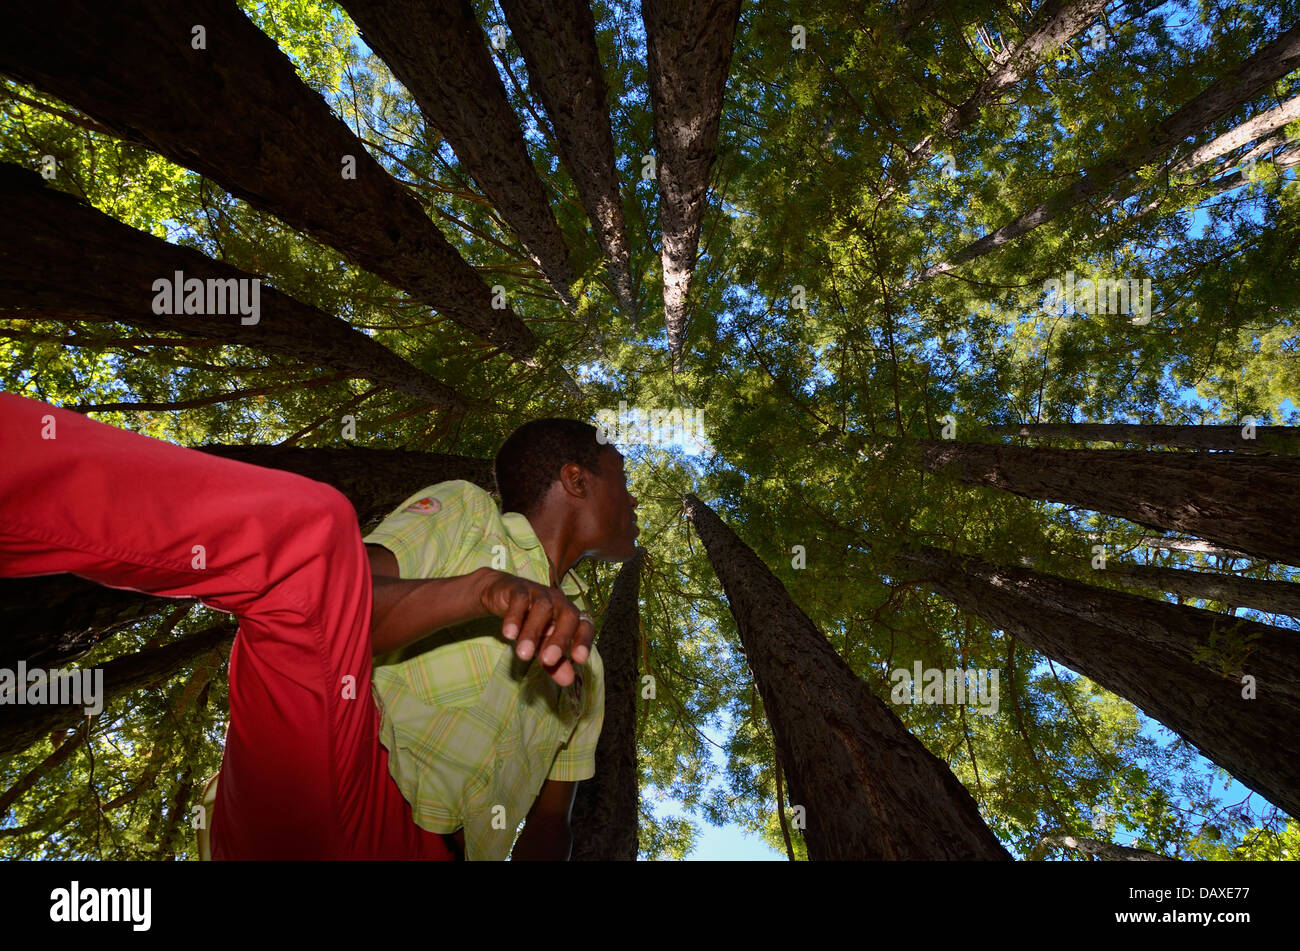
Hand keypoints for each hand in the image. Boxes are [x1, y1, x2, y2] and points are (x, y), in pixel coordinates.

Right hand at [476, 570, 593, 686]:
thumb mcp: (542, 645)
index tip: (579, 660)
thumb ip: (555, 663)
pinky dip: (514, 617)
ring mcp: (540, 593)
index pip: (584, 626)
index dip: (584, 641)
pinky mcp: (519, 589)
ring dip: (533, 632)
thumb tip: (568, 681)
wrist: (503, 596)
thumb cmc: (531, 622)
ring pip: (542, 609)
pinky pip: (520, 600)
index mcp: (570, 616)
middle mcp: (560, 602)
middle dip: (560, 639)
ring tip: (523, 655)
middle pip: (568, 616)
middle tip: (548, 661)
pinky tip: (509, 635)